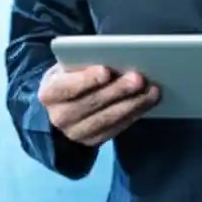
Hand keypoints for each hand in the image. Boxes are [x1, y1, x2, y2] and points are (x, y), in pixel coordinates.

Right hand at [38, 64, 160, 146]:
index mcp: (49, 93)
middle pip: (91, 104)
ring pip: (107, 119)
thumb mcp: (66, 67)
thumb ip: (82, 63)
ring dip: (132, 104)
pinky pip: (116, 129)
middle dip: (117, 91)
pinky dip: (134, 115)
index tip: (106, 71)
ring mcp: (75, 133)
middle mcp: (59, 117)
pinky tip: (148, 101)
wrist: (59, 108)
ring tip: (152, 90)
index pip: (66, 87)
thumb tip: (113, 59)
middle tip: (139, 78)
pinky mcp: (92, 142)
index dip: (86, 80)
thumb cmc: (68, 78)